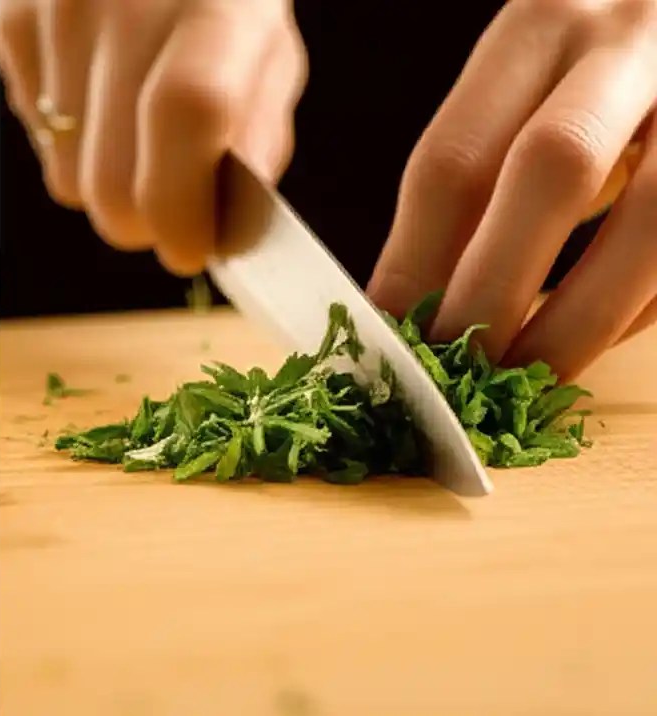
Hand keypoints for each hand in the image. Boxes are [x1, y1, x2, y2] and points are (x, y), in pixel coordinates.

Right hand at [0, 0, 306, 274]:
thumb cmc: (220, 5)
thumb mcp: (269, 58)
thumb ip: (255, 140)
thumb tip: (221, 229)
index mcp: (215, 5)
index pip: (185, 116)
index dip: (182, 205)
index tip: (189, 247)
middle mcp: (126, 1)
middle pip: (111, 179)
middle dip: (142, 220)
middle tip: (166, 206)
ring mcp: (58, 11)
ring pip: (66, 178)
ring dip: (104, 179)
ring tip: (133, 131)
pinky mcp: (11, 22)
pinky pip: (34, 138)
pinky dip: (67, 140)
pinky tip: (96, 97)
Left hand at [369, 0, 656, 379]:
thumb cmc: (593, 74)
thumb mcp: (530, 87)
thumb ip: (481, 167)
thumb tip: (405, 299)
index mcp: (539, 25)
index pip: (455, 156)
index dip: (413, 264)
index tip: (385, 336)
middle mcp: (629, 38)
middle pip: (551, 172)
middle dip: (495, 289)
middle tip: (456, 373)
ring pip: (651, 222)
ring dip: (578, 320)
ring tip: (523, 378)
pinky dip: (635, 310)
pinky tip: (591, 339)